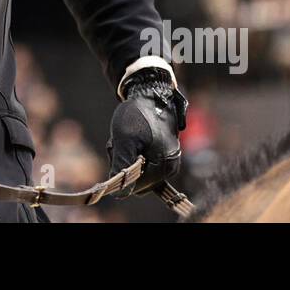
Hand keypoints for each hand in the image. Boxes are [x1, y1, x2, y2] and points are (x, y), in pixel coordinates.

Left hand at [107, 69, 186, 196]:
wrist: (150, 94)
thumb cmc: (138, 115)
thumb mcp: (124, 140)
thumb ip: (122, 167)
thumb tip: (119, 195)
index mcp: (164, 166)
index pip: (136, 188)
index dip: (122, 173)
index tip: (120, 150)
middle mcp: (170, 168)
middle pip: (138, 182)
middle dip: (125, 165)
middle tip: (122, 143)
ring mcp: (168, 162)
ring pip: (138, 173)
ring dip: (127, 157)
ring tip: (127, 138)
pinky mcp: (163, 156)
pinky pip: (143, 164)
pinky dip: (133, 153)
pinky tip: (132, 139)